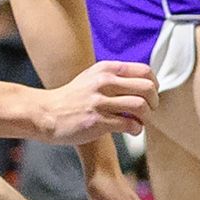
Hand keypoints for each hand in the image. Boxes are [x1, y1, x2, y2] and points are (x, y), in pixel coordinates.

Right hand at [35, 61, 156, 143]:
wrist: (45, 113)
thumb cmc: (72, 98)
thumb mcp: (92, 77)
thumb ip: (114, 76)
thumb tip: (143, 82)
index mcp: (105, 69)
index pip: (144, 71)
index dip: (154, 85)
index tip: (150, 96)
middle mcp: (103, 82)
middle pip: (147, 88)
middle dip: (154, 102)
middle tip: (149, 111)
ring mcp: (99, 102)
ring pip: (140, 107)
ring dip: (146, 118)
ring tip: (139, 122)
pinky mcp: (96, 122)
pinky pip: (129, 125)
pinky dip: (136, 129)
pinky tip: (131, 130)